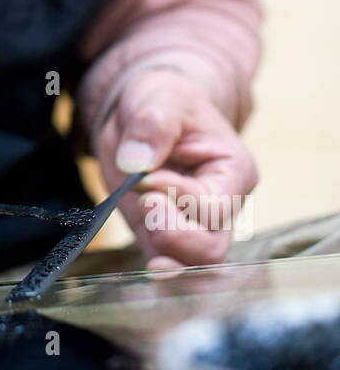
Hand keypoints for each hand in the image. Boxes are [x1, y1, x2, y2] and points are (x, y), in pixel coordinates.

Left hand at [94, 67, 257, 269]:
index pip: (213, 204)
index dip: (178, 197)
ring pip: (191, 264)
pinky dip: (153, 271)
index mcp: (233, 171)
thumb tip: (136, 162)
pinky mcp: (161, 235)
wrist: (145, 112)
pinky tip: (140, 272)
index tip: (144, 178)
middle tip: (144, 205)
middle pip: (210, 247)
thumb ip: (154, 124)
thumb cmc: (165, 100)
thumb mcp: (161, 97)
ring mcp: (192, 226)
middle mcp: (221, 207)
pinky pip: (165, 265)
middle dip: (175, 235)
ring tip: (144, 232)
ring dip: (166, 258)